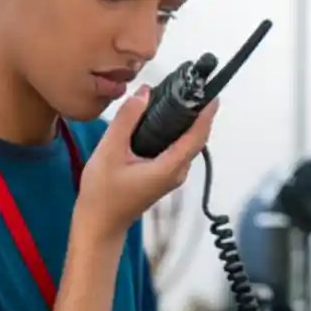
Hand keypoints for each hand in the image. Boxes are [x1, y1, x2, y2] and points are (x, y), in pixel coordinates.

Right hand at [78, 86, 217, 236]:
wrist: (99, 224)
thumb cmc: (102, 193)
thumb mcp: (109, 151)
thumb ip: (127, 120)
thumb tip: (145, 92)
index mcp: (169, 167)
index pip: (197, 136)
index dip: (206, 114)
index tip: (211, 92)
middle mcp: (177, 172)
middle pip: (195, 138)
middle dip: (196, 113)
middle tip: (189, 87)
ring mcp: (171, 176)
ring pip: (186, 144)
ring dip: (185, 121)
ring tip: (177, 96)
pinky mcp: (163, 176)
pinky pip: (176, 149)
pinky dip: (174, 132)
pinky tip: (160, 118)